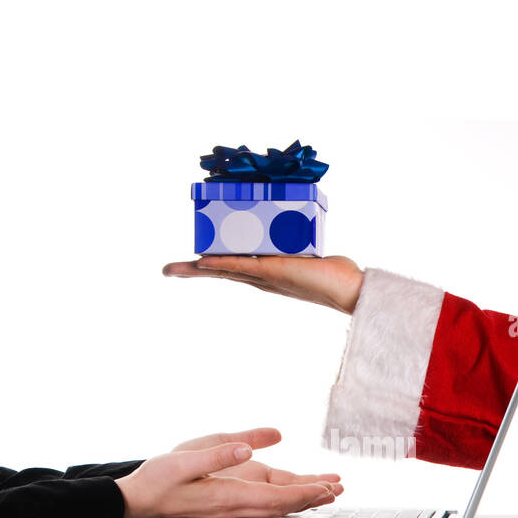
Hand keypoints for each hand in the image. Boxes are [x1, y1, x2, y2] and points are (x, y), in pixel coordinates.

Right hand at [114, 427, 344, 517]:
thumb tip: (248, 448)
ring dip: (302, 498)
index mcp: (227, 495)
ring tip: (327, 490)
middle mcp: (234, 504)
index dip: (304, 493)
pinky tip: (292, 494)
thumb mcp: (186, 458)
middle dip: (311, 496)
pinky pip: (262, 502)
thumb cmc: (159, 479)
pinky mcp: (226, 501)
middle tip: (338, 488)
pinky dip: (284, 498)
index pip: (275, 498)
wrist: (140, 497)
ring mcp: (231, 505)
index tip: (326, 487)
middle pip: (281, 505)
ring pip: (274, 505)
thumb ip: (219, 454)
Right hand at [162, 254, 364, 313]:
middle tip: (168, 270)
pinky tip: (201, 262)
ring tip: (174, 270)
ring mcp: (264, 276)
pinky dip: (220, 263)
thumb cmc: (337, 273)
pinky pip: (239, 266)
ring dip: (196, 269)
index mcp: (266, 274)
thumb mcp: (309, 251)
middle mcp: (260, 277)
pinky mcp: (270, 271)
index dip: (211, 263)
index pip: (232, 267)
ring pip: (223, 270)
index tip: (193, 261)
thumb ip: (299, 242)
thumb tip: (300, 228)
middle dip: (192, 271)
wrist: (349, 289)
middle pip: (219, 271)